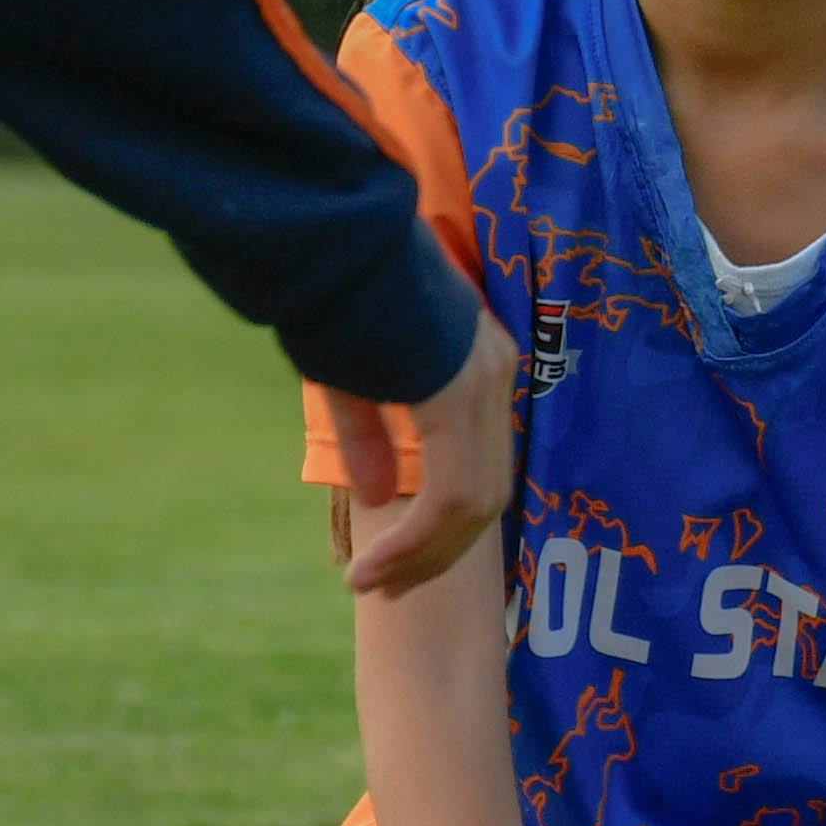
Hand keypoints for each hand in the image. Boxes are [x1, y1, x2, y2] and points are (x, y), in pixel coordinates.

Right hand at [324, 309, 518, 599]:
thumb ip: (369, 436)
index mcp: (480, 362)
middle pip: (489, 495)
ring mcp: (480, 384)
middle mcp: (494, 374)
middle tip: (388, 590)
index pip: (484, 465)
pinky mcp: (455, 395)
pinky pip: (447, 495)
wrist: (330, 235)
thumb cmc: (333, 293)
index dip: (448, 527)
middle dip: (440, 553)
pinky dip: (412, 540)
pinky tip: (371, 566)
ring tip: (370, 585)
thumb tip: (375, 495)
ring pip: (473, 504)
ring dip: (422, 557)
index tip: (401, 564)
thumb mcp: (352, 378)